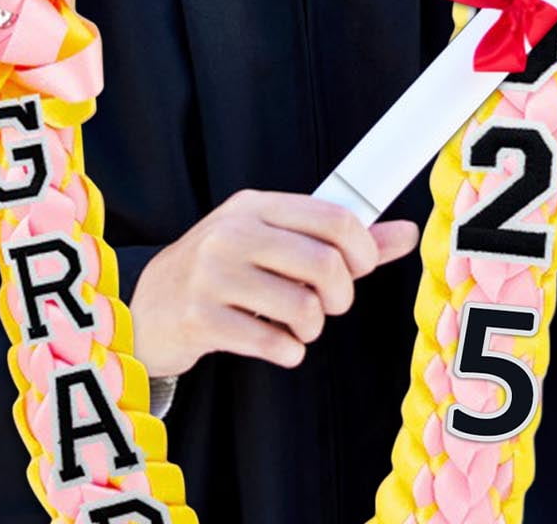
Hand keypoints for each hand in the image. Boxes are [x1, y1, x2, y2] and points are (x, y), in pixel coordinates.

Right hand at [126, 189, 419, 377]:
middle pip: (324, 263)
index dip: (363, 250)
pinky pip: (272, 342)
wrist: (149, 306)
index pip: (333, 217)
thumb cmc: (226, 271)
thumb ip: (341, 240)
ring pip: (303, 306)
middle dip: (341, 295)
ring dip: (313, 327)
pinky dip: (288, 350)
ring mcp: (213, 274)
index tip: (360, 270)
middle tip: (329, 305)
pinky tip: (277, 343)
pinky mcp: (200, 319)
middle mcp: (233, 231)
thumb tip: (407, 233)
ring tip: (298, 325)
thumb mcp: (276, 242)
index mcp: (256, 205)